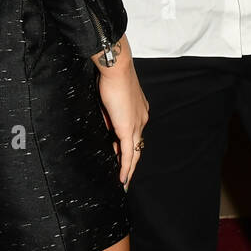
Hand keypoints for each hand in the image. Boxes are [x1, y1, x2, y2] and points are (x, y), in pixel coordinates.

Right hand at [95, 42, 148, 188]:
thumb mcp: (109, 101)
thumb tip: (108, 129)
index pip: (134, 134)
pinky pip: (128, 153)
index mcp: (139, 111)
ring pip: (135, 152)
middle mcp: (142, 118)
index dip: (128, 147)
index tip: (120, 156)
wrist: (116, 68)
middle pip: (137, 146)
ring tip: (124, 182)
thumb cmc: (111, 78)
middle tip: (125, 177)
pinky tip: (123, 178)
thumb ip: (110, 117)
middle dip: (131, 162)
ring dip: (129, 168)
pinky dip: (126, 167)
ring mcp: (137, 124)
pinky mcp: (128, 129)